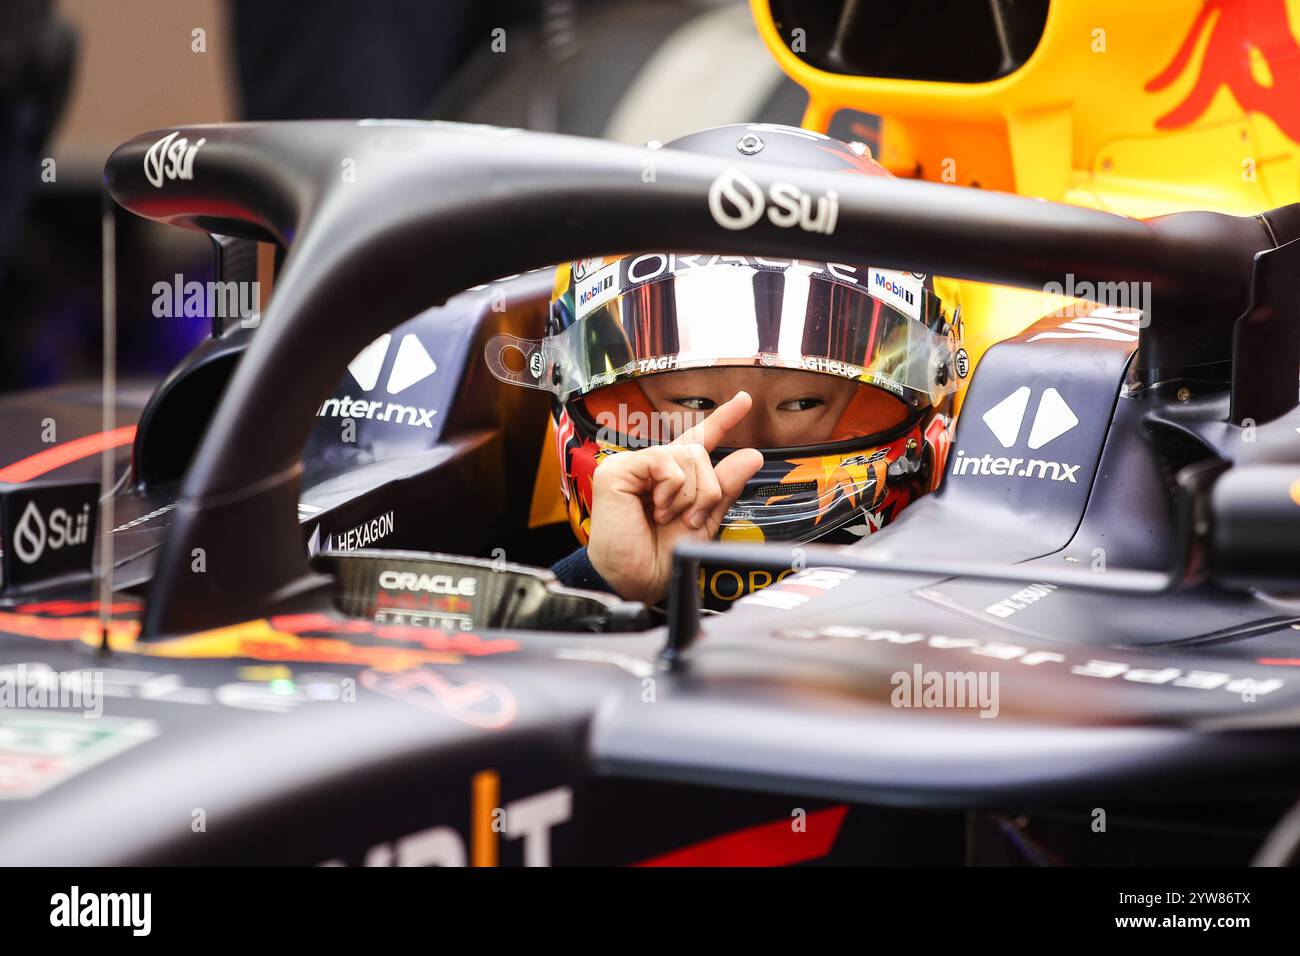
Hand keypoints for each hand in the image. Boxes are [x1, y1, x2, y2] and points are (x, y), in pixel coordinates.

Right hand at [586, 391, 764, 603]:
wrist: (638, 580)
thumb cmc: (662, 556)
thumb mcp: (704, 520)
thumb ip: (725, 486)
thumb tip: (751, 455)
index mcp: (673, 478)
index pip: (700, 440)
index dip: (723, 419)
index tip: (744, 400)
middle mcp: (653, 468)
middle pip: (699, 453)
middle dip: (705, 490)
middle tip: (688, 518)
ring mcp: (634, 467)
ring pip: (686, 457)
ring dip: (688, 494)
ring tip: (665, 517)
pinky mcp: (618, 471)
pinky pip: (665, 462)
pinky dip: (670, 488)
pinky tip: (654, 508)